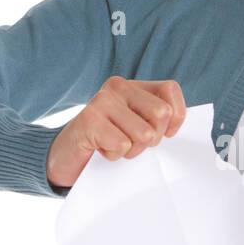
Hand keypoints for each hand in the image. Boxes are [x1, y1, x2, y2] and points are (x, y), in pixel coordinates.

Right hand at [46, 77, 186, 188]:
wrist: (65, 157)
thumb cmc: (107, 143)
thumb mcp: (138, 127)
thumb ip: (159, 120)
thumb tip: (178, 122)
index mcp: (133, 86)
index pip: (170, 90)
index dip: (176, 117)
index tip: (165, 134)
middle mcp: (117, 87)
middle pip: (161, 114)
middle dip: (152, 139)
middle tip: (131, 142)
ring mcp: (101, 101)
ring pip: (144, 134)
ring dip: (131, 150)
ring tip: (113, 145)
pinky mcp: (88, 121)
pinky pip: (121, 146)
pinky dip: (114, 156)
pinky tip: (99, 149)